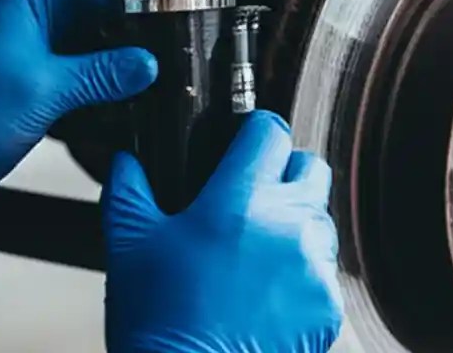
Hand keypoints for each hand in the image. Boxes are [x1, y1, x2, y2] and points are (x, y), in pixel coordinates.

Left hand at [0, 0, 157, 222]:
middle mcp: (37, 14)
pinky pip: (86, 59)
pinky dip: (110, 69)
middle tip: (176, 2)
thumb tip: (147, 63)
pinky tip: (131, 83)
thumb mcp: (45, 89)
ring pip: (97, 27)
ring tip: (161, 48)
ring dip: (125, 38)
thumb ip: (102, 73)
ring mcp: (39, 45)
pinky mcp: (41, 75)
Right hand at [103, 111, 343, 352]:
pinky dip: (302, 276)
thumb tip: (125, 160)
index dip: (255, 132)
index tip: (243, 145)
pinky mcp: (328, 306)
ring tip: (257, 253)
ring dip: (297, 224)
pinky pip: (325, 272)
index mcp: (238, 199)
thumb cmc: (157, 320)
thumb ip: (128, 189)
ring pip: (321, 220)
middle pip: (310, 168)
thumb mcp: (128, 246)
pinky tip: (267, 295)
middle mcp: (287, 224)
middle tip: (253, 196)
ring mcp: (314, 266)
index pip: (271, 132)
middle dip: (286, 173)